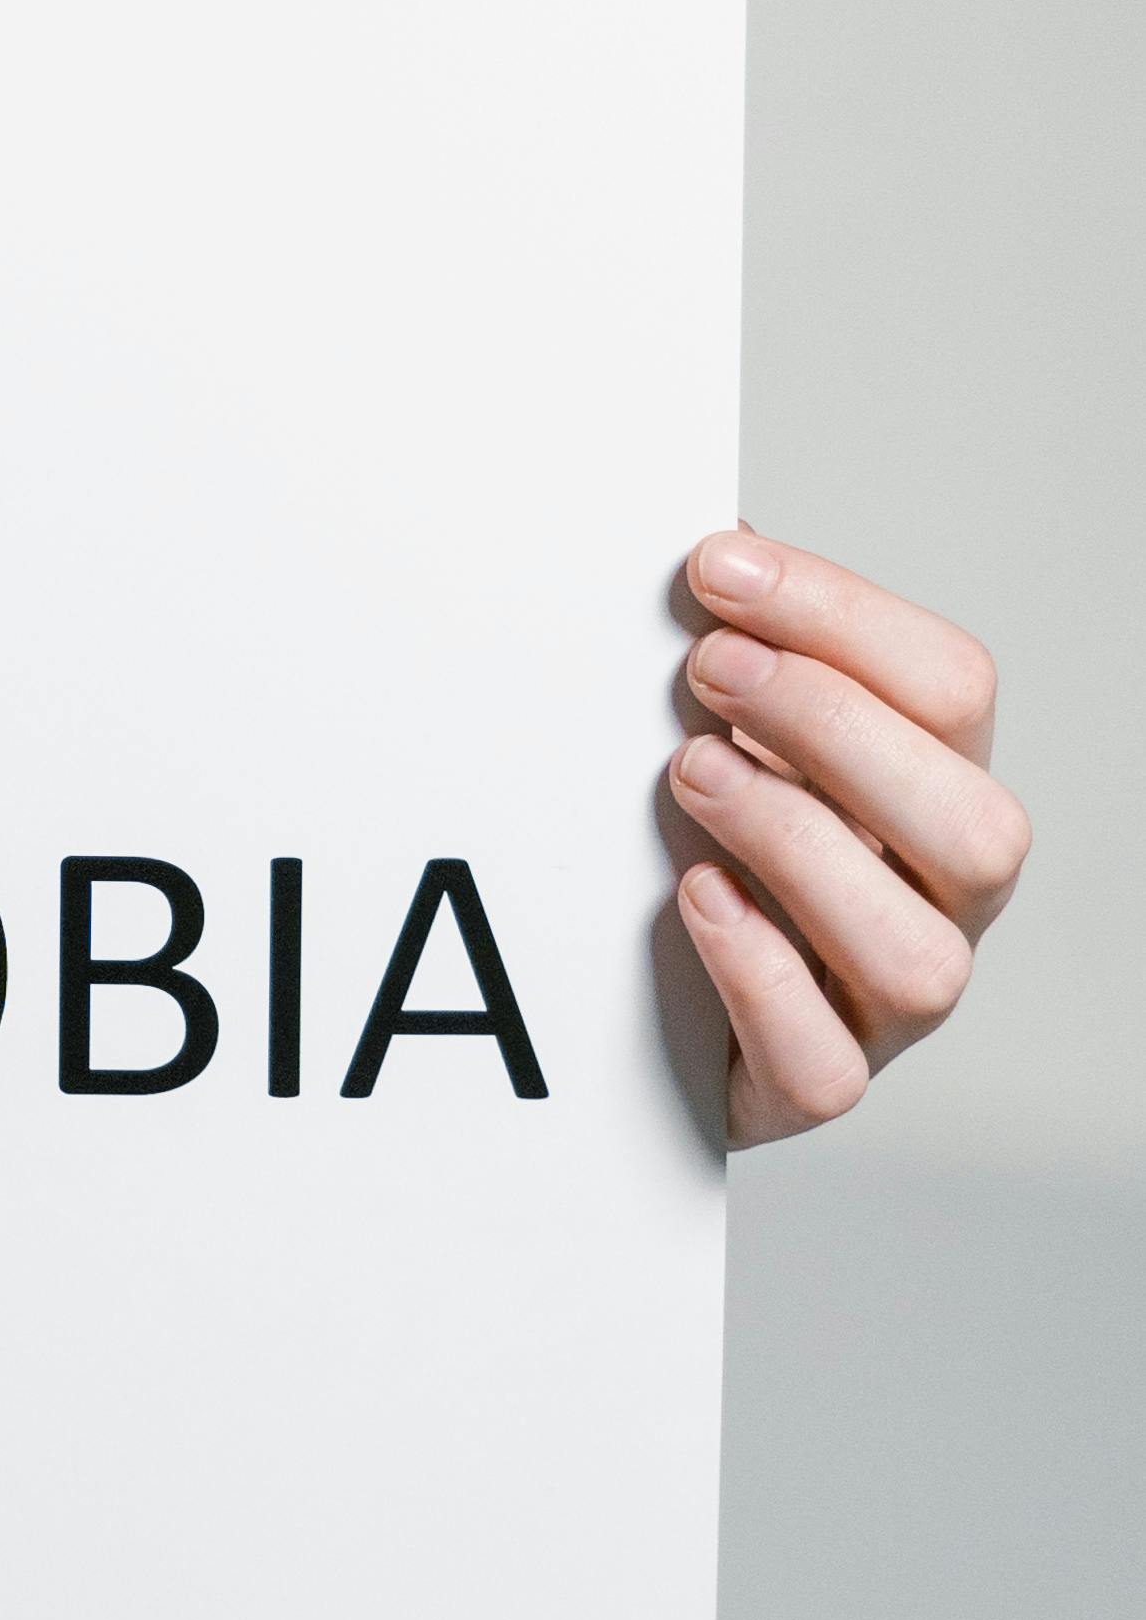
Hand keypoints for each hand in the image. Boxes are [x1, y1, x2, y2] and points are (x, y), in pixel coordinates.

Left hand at [666, 528, 1026, 1147]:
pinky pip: (827, 1065)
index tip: (715, 568)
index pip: (953, 687)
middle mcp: (938, 900)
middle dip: (839, 730)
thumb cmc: (699, 829)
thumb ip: (732, 639)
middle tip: (705, 672)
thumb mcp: (720, 719)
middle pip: (980, 827)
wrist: (639, 995)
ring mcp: (887, 1007)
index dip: (842, 615)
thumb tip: (702, 534)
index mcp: (934, 786)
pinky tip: (696, 896)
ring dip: (801, 846)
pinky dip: (761, 976)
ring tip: (691, 775)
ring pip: (921, 957)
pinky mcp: (810, 1085)